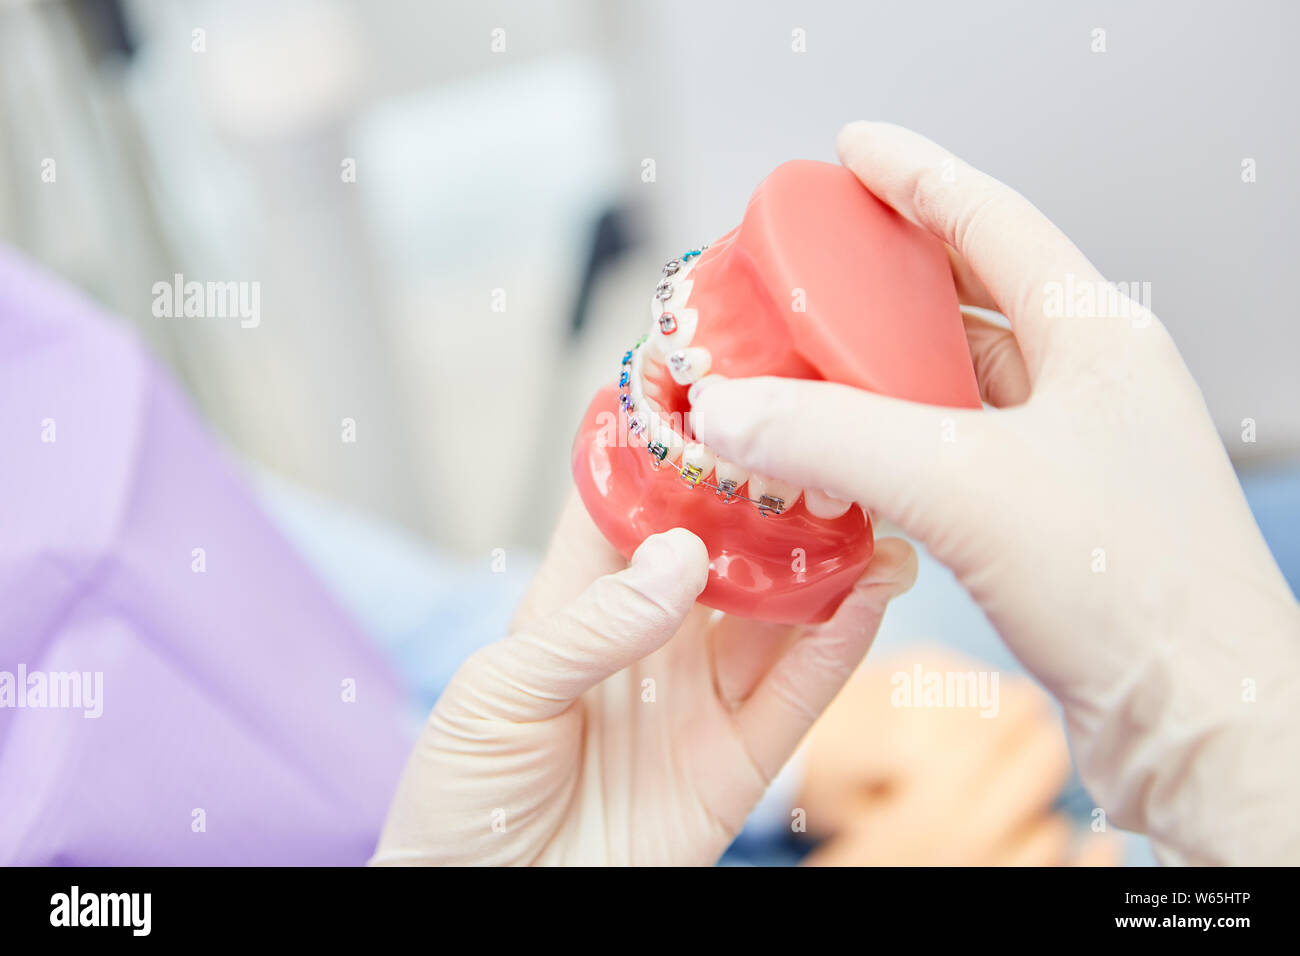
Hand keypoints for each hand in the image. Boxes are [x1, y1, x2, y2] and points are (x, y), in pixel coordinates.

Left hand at [372, 493, 916, 864]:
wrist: (488, 912)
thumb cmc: (462, 796)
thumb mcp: (500, 693)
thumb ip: (592, 625)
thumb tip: (683, 558)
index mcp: (578, 604)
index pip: (631, 502)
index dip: (669, 444)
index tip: (715, 381)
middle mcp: (649, 639)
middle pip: (724, 549)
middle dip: (770, 497)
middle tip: (820, 441)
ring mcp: (696, 699)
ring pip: (778, 614)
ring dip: (826, 563)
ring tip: (869, 507)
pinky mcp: (734, 765)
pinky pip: (799, 696)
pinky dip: (841, 645)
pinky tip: (872, 593)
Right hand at [690, 122, 1299, 863]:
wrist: (1198, 719)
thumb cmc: (1136, 591)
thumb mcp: (964, 485)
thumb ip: (832, 438)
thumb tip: (727, 408)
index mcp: (1096, 338)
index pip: (991, 220)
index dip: (914, 176)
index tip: (850, 151)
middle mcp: (1089, 385)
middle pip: (967, 299)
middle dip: (881, 280)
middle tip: (804, 266)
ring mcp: (1072, 453)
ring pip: (955, 385)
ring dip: (880, 372)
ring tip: (802, 361)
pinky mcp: (1047, 520)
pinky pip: (951, 454)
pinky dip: (892, 446)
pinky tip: (841, 460)